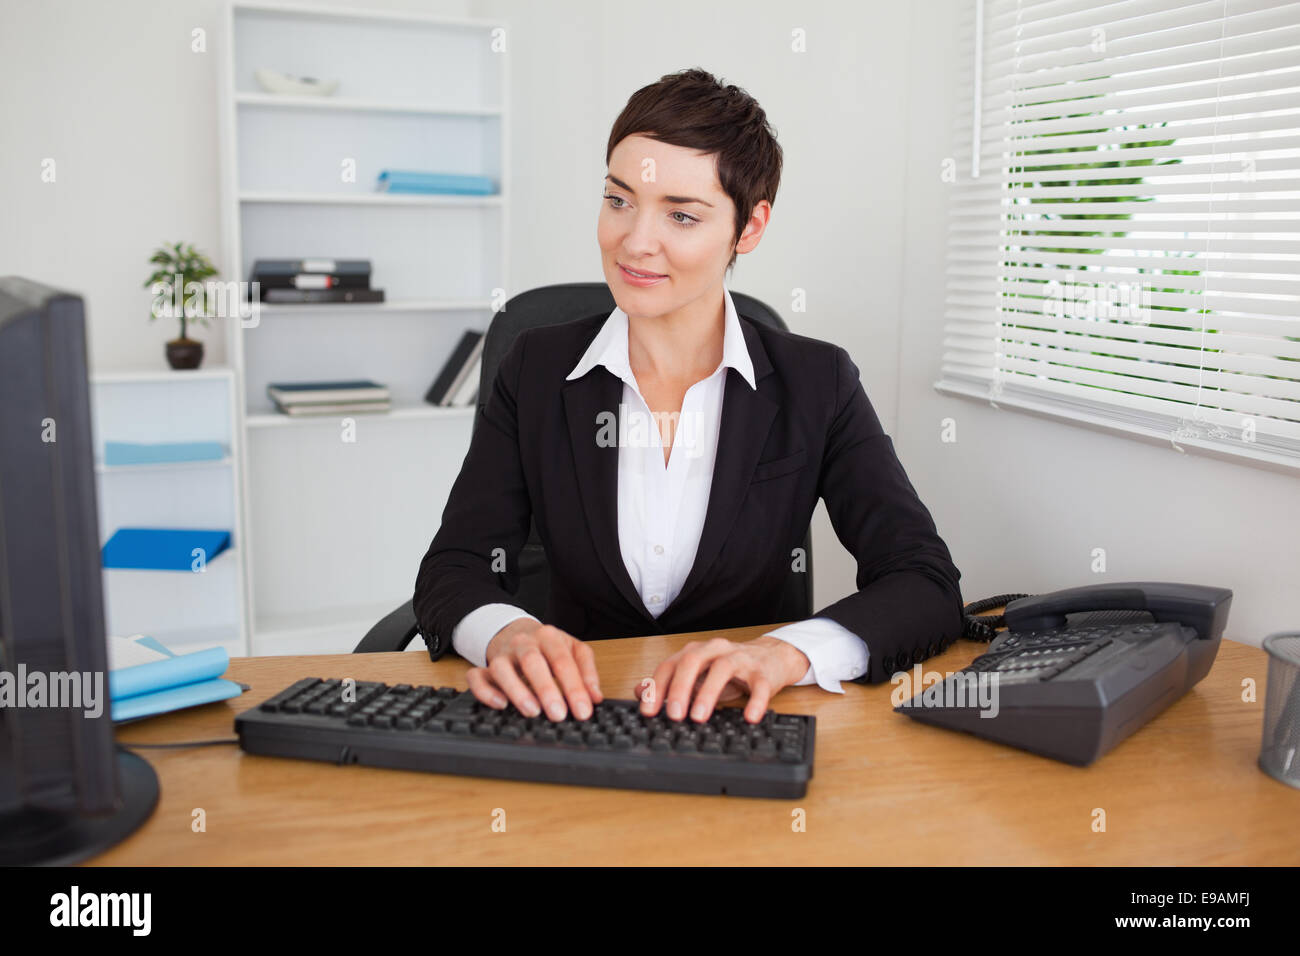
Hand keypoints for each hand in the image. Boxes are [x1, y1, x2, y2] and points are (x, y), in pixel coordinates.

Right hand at [465, 620, 602, 720]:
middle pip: (533, 662)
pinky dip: (485, 691)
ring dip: (517, 691)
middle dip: (546, 689)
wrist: (516, 630)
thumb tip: (595, 697)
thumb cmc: (549, 646)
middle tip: (558, 714)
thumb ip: (586, 672)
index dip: (574, 687)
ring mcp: (502, 654)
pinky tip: (500, 705)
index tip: (583, 711)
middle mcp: (524, 643)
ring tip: (532, 712)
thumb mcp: (573, 650)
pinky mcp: (485, 667)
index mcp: (549, 637)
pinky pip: (476, 677)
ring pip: (502, 669)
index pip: (563, 661)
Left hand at [637, 635, 809, 724]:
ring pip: (722, 669)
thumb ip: (670, 682)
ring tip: (699, 717)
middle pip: (692, 661)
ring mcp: (741, 659)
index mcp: (697, 651)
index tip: (647, 711)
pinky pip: (760, 686)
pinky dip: (754, 702)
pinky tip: (749, 717)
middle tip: (673, 714)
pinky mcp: (764, 673)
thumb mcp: (698, 676)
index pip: (670, 665)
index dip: (657, 687)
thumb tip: (640, 691)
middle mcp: (716, 650)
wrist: (773, 657)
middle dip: (679, 688)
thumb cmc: (731, 670)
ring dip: (708, 693)